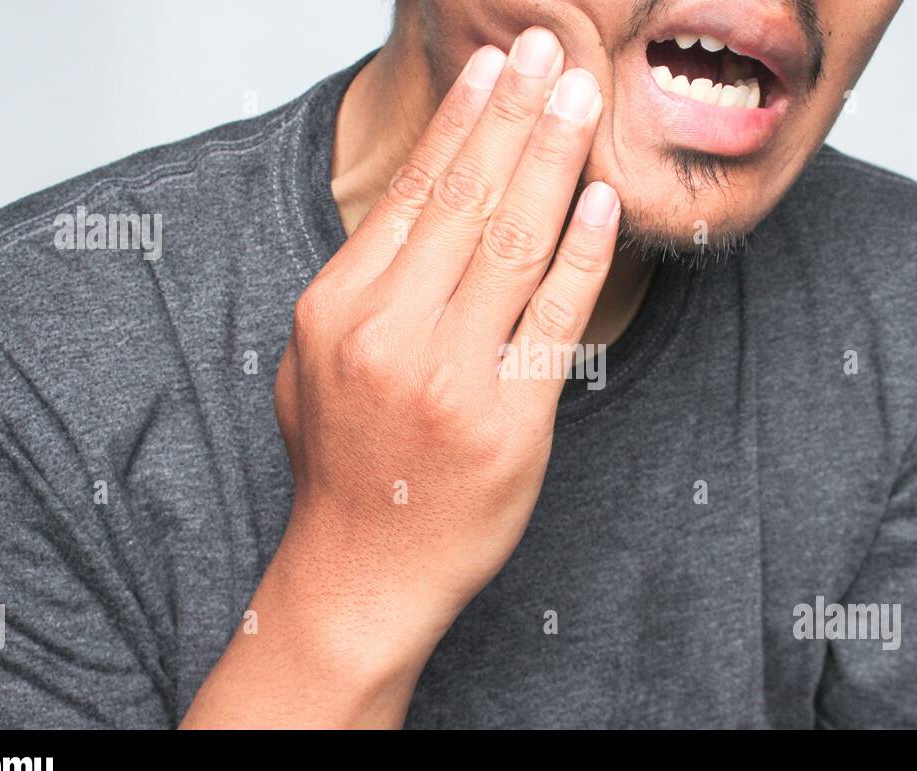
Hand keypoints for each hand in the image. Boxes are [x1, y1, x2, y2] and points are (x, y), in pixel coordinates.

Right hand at [183, 27, 618, 727]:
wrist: (362, 573)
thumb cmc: (346, 462)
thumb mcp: (318, 361)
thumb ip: (361, 282)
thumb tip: (414, 201)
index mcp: (337, 309)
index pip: (411, 192)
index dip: (461, 122)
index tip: (495, 69)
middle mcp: (390, 334)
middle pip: (464, 199)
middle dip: (514, 115)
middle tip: (550, 49)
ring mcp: (452, 377)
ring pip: (511, 243)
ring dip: (552, 160)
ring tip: (580, 98)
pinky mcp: (512, 419)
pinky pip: (554, 317)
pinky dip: (581, 254)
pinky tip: (599, 201)